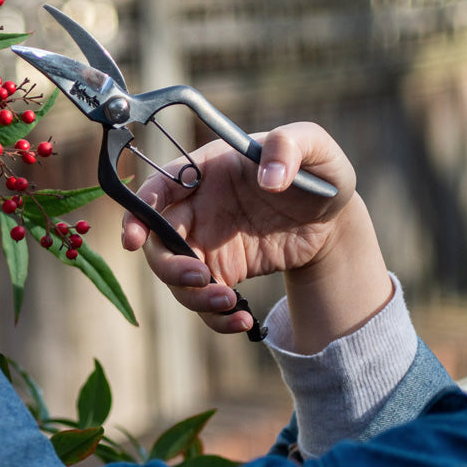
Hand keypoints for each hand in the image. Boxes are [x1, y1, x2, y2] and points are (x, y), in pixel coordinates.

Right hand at [121, 122, 390, 351]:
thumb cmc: (317, 171)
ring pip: (175, 277)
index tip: (134, 239)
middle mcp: (195, 207)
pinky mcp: (221, 272)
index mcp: (204, 170)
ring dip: (194, 297)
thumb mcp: (314, 146)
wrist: (333, 217)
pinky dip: (216, 317)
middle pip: (156, 241)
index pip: (158, 188)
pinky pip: (203, 299)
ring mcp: (205, 242)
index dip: (138, 212)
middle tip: (201, 277)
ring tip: (231, 302)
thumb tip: (271, 178)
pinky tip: (243, 320)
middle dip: (168, 265)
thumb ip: (289, 146)